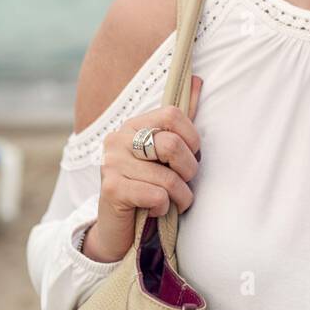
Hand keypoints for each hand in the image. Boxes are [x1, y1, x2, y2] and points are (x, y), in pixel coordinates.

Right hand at [82, 75, 202, 262]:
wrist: (118, 229)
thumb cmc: (148, 187)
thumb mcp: (165, 153)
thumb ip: (181, 120)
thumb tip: (197, 80)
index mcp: (132, 125)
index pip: (173, 114)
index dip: (192, 138)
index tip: (191, 156)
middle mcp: (117, 139)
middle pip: (172, 145)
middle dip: (189, 171)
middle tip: (185, 184)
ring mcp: (111, 163)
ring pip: (167, 177)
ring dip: (180, 196)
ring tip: (174, 202)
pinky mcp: (111, 189)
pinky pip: (156, 196)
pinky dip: (164, 208)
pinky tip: (155, 211)